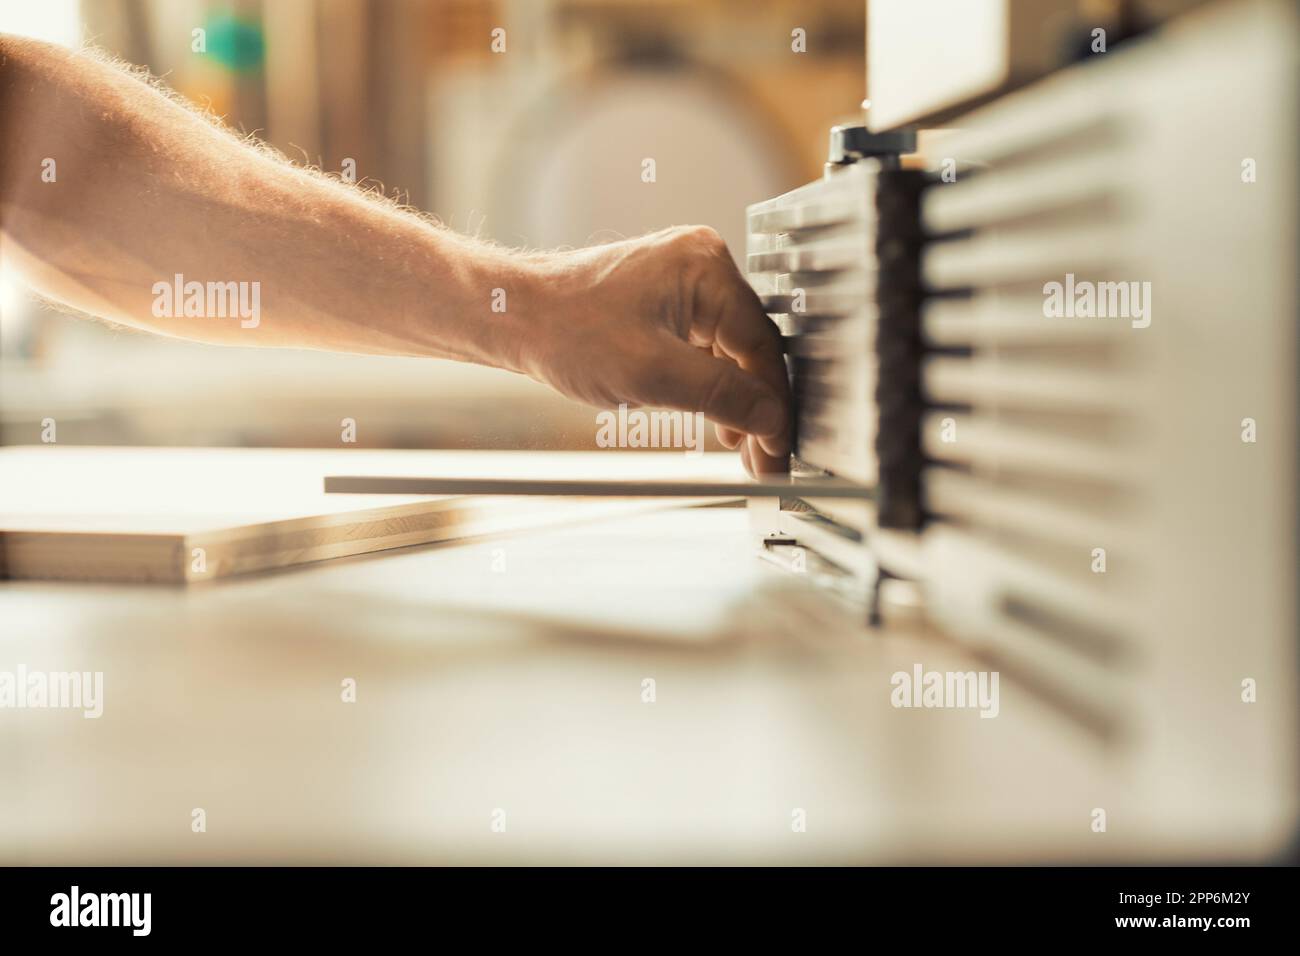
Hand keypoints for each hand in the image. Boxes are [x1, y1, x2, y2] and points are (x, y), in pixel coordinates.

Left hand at [520, 226, 791, 474]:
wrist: (515, 317)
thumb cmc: (565, 331)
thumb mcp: (652, 373)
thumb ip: (721, 395)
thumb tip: (771, 419)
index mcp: (706, 267)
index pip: (761, 346)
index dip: (773, 404)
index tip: (778, 447)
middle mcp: (702, 263)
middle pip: (751, 348)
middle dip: (757, 408)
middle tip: (764, 459)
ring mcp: (685, 278)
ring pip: (731, 350)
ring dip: (736, 400)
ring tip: (741, 448)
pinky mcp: (669, 297)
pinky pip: (708, 344)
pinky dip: (713, 383)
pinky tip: (715, 418)